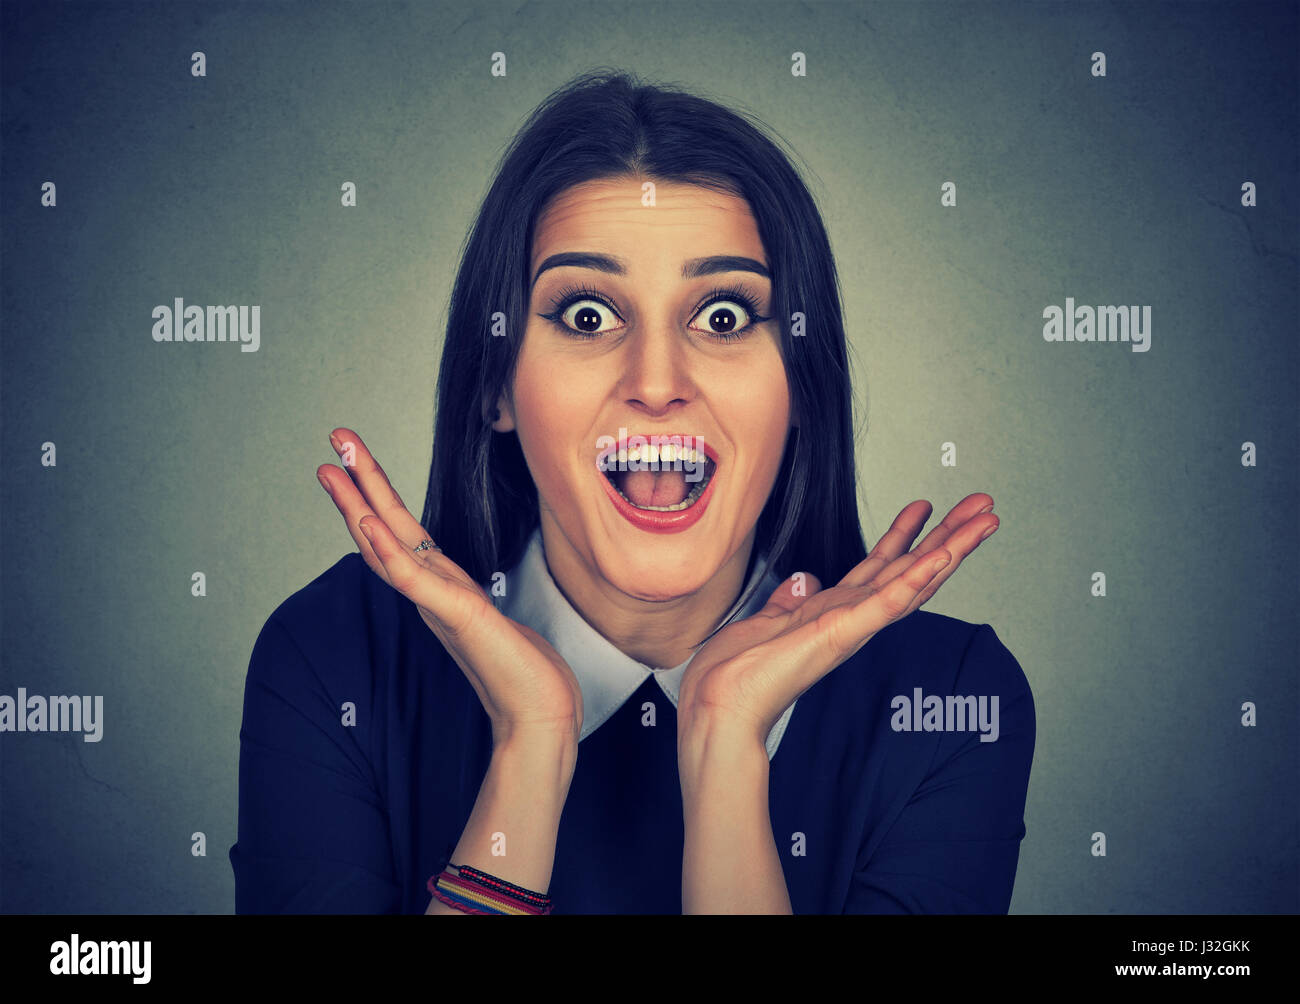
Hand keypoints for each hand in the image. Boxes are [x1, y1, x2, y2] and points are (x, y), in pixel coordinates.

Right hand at [317, 427, 582, 748]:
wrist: (541, 715)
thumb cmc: (522, 672)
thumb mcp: (491, 619)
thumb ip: (466, 601)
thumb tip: (456, 589)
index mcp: (440, 587)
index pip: (398, 533)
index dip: (373, 495)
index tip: (352, 459)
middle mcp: (432, 592)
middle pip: (383, 528)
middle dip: (359, 482)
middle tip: (333, 438)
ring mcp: (439, 604)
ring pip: (388, 545)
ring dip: (360, 504)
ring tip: (334, 468)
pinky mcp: (458, 616)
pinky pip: (414, 579)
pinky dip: (388, 552)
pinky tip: (368, 524)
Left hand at [677, 493, 998, 750]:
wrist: (722, 704)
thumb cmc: (738, 672)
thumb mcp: (766, 621)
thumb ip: (790, 600)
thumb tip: (804, 578)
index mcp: (834, 612)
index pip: (881, 567)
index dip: (905, 536)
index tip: (924, 506)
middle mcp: (852, 617)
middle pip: (912, 568)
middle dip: (949, 535)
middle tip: (983, 507)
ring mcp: (853, 625)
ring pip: (914, 580)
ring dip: (952, 548)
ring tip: (984, 520)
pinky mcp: (844, 632)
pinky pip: (889, 602)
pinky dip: (919, 578)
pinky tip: (945, 555)